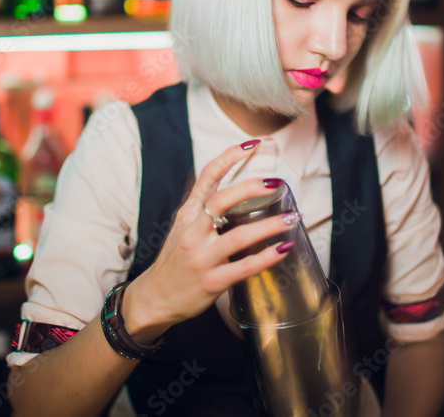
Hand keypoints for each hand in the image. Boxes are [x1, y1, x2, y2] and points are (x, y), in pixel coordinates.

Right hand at [122, 140, 296, 342]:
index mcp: (188, 215)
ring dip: (268, 226)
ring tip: (291, 218)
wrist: (153, 298)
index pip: (206, 178)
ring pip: (238, 236)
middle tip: (275, 183)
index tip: (250, 145)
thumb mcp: (182, 228)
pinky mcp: (211, 282)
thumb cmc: (174, 261)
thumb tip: (228, 185)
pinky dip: (265, 258)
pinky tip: (282, 250)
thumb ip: (202, 208)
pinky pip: (243, 268)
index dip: (228, 158)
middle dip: (250, 189)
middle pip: (221, 201)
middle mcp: (193, 232)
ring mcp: (201, 257)